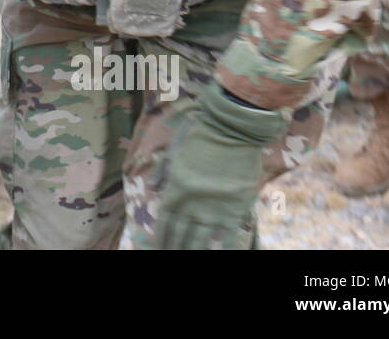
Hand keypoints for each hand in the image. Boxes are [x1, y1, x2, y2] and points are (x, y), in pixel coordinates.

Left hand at [153, 82, 286, 248]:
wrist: (230, 131)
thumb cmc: (198, 137)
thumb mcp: (173, 152)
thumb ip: (162, 172)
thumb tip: (153, 186)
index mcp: (174, 192)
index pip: (165, 223)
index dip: (162, 238)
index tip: (160, 249)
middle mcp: (190, 206)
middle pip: (181, 236)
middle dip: (176, 249)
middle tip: (172, 256)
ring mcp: (213, 211)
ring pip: (201, 241)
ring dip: (194, 251)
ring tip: (190, 258)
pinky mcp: (234, 211)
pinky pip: (229, 238)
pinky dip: (226, 250)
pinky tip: (222, 256)